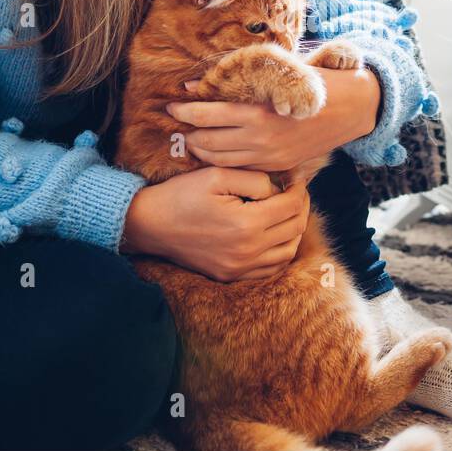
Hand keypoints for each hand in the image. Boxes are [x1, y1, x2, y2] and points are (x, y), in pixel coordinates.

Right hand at [122, 166, 310, 281]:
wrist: (150, 224)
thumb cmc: (182, 194)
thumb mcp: (217, 174)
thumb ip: (255, 179)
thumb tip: (278, 189)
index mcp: (246, 224)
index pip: (291, 206)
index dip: (299, 189)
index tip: (295, 178)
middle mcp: (247, 251)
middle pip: (295, 229)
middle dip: (301, 207)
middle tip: (296, 192)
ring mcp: (239, 268)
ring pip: (287, 252)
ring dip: (295, 230)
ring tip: (288, 211)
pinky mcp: (231, 276)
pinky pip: (270, 269)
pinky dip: (280, 251)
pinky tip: (275, 234)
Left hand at [165, 65, 381, 171]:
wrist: (355, 109)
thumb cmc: (318, 83)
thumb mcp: (283, 73)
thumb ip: (249, 79)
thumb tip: (209, 79)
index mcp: (260, 113)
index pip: (210, 115)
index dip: (187, 110)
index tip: (174, 104)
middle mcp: (261, 139)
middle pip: (209, 142)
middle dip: (189, 133)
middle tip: (179, 122)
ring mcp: (270, 157)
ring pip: (221, 160)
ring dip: (203, 150)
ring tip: (193, 138)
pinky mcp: (278, 167)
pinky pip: (241, 167)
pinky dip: (224, 160)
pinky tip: (217, 151)